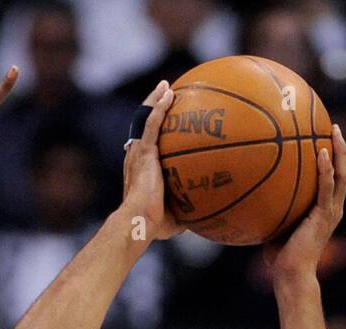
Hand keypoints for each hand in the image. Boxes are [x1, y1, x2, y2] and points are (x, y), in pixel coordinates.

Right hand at [120, 81, 183, 241]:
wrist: (139, 221)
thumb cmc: (154, 224)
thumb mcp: (176, 216)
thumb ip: (189, 210)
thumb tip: (208, 215)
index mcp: (141, 169)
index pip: (147, 145)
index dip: (154, 132)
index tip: (166, 122)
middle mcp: (137, 157)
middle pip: (144, 126)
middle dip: (154, 109)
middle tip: (166, 95)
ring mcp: (139, 152)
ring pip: (145, 119)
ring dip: (155, 101)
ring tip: (166, 86)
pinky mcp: (143, 151)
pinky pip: (151, 123)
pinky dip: (159, 107)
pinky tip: (169, 93)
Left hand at [266, 124, 345, 280]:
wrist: (291, 275)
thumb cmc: (280, 258)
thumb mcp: (276, 227)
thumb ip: (272, 210)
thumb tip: (250, 195)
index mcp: (325, 211)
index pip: (334, 180)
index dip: (333, 159)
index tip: (324, 139)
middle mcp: (333, 208)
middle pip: (344, 171)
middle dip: (341, 148)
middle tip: (333, 127)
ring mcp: (331, 211)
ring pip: (342, 174)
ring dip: (339, 151)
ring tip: (333, 130)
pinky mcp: (324, 215)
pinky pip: (327, 187)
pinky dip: (325, 169)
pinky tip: (321, 152)